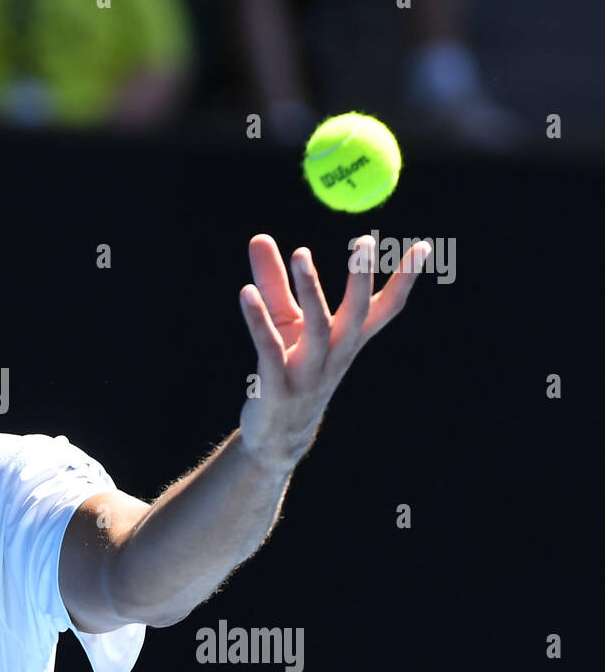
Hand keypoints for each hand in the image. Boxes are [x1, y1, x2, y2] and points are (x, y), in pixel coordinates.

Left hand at [237, 233, 428, 473]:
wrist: (275, 435)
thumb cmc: (288, 369)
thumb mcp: (284, 322)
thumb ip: (275, 280)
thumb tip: (259, 236)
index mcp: (348, 339)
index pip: (384, 308)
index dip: (405, 280)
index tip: (425, 246)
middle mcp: (336, 355)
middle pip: (357, 314)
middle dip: (361, 279)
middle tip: (365, 242)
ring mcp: (309, 373)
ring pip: (318, 328)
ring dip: (311, 289)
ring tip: (302, 253)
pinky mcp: (277, 386)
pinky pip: (269, 348)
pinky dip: (258, 320)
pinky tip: (246, 292)